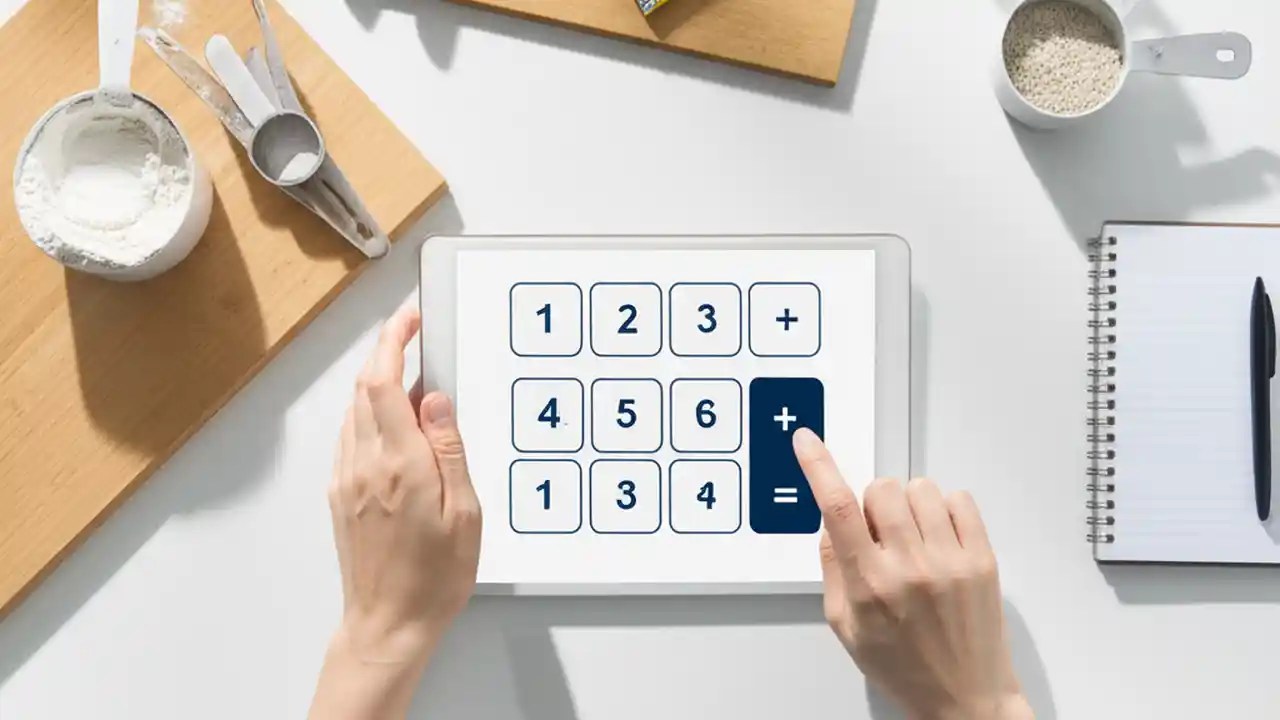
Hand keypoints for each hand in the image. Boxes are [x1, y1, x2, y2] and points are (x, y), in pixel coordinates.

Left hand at [329, 302, 481, 660]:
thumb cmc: (433, 578)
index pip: (385, 382)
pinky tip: (396, 428)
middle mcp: (364, 465)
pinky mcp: (340, 494)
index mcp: (400, 464)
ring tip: (416, 388)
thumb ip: (450, 449)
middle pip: (364, 389)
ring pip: (354, 411)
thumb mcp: (464, 512)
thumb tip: (438, 400)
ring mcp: (347, 479)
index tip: (408, 319)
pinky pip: (351, 438)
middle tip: (414, 339)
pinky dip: (371, 417)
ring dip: (378, 386)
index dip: (393, 341)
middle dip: (386, 355)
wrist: (388, 624)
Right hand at [793, 429, 1031, 719]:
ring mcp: (949, 561)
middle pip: (880, 489)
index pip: (836, 509)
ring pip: (920, 487)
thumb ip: (832, 569)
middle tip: (881, 535)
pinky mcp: (982, 559)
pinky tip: (940, 538)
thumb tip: (830, 523)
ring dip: (909, 504)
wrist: (966, 700)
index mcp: (868, 585)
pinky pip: (960, 499)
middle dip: (873, 504)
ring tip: (914, 538)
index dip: (818, 466)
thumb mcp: (846, 626)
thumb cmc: (904, 668)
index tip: (807, 441)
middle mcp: (909, 568)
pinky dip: (945, 509)